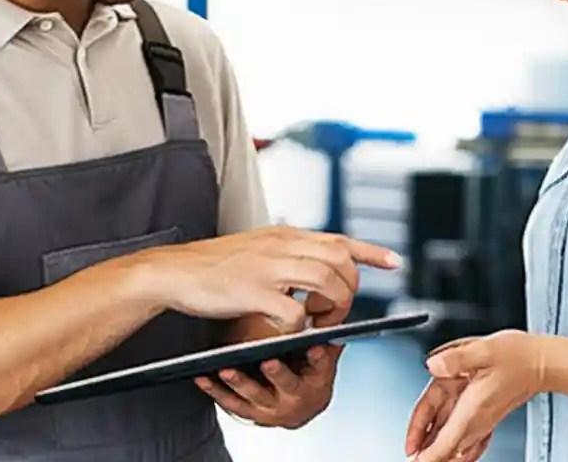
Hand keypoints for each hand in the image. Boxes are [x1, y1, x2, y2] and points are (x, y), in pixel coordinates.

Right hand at [144, 225, 399, 331]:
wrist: (173, 272)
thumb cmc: (213, 268)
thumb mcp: (257, 249)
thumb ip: (287, 255)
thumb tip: (318, 271)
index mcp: (284, 235)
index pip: (339, 238)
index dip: (370, 252)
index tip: (394, 262)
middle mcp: (282, 244)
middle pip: (341, 260)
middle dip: (350, 289)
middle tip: (337, 311)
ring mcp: (269, 266)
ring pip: (326, 281)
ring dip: (333, 307)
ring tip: (319, 322)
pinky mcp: (253, 291)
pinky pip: (295, 311)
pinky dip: (302, 326)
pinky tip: (292, 331)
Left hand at [196, 343, 341, 428]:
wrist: (297, 409)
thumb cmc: (307, 376)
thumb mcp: (322, 361)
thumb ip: (326, 340)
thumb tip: (335, 313)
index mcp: (315, 381)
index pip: (320, 369)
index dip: (318, 359)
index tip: (314, 347)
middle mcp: (294, 397)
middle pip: (287, 385)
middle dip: (278, 374)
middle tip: (268, 361)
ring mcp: (270, 406)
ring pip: (255, 396)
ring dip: (241, 382)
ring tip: (227, 368)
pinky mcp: (249, 411)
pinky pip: (230, 402)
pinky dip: (215, 390)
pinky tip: (203, 376)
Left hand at [407, 331, 545, 461]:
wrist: (543, 363)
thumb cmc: (519, 356)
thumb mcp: (484, 349)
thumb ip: (456, 358)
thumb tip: (433, 365)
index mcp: (473, 407)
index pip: (445, 442)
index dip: (428, 456)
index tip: (414, 460)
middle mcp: (477, 418)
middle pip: (447, 444)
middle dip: (429, 454)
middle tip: (411, 459)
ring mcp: (483, 418)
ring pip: (456, 442)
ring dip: (440, 450)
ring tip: (423, 455)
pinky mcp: (488, 413)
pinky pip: (470, 438)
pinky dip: (459, 447)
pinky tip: (457, 452)